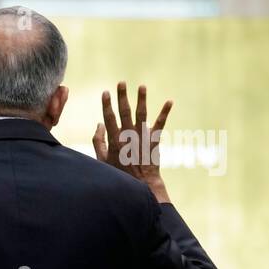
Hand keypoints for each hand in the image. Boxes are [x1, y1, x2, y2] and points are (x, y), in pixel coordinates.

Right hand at [92, 82, 172, 203]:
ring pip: (142, 115)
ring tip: (142, 86)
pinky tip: (169, 101)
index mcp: (114, 141)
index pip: (109, 118)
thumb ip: (99, 141)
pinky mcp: (154, 142)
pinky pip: (160, 125)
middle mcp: (128, 137)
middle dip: (122, 97)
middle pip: (124, 113)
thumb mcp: (102, 160)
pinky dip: (165, 113)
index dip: (107, 105)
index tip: (106, 92)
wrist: (140, 186)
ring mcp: (142, 138)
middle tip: (121, 83)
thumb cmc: (118, 174)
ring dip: (141, 100)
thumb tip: (99, 124)